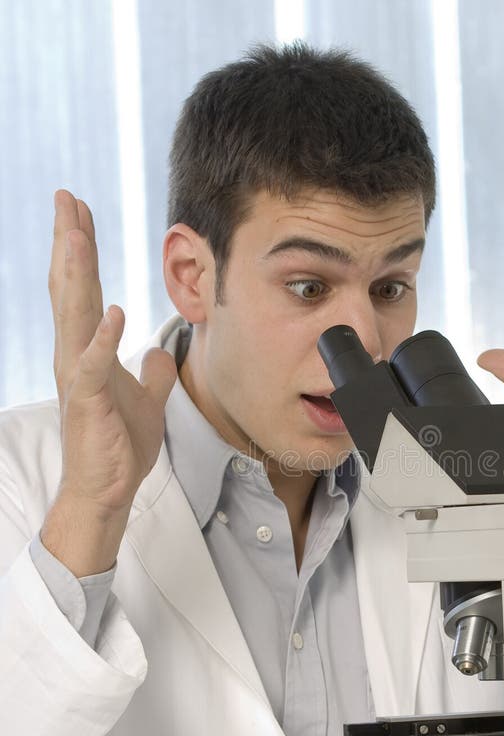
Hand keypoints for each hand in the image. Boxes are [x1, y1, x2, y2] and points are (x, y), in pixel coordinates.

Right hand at [41, 190, 176, 573]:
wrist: (108, 488)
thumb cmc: (119, 445)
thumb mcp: (145, 399)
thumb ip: (150, 373)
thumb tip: (159, 352)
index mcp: (86, 351)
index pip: (83, 290)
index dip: (82, 251)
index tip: (79, 212)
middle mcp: (74, 356)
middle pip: (70, 289)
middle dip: (69, 243)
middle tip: (65, 198)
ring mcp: (78, 378)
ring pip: (73, 315)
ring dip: (75, 274)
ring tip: (73, 232)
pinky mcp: (89, 402)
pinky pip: (94, 366)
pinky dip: (103, 338)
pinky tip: (114, 310)